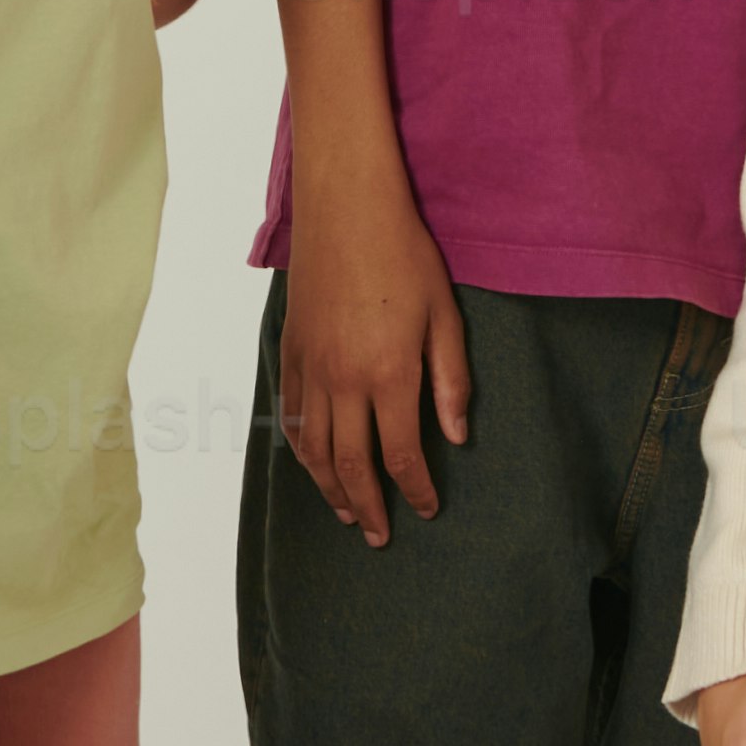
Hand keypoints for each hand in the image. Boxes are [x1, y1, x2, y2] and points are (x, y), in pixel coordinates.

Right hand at [276, 158, 471, 542]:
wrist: (347, 210)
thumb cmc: (405, 256)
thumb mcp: (445, 318)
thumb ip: (450, 382)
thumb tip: (454, 437)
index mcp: (389, 375)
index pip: (399, 456)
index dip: (414, 490)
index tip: (427, 509)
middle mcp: (343, 382)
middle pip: (350, 465)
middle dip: (368, 507)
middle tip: (380, 535)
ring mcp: (311, 369)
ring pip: (313, 449)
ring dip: (330, 488)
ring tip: (347, 513)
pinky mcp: (291, 353)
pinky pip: (292, 416)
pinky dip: (302, 449)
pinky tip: (315, 464)